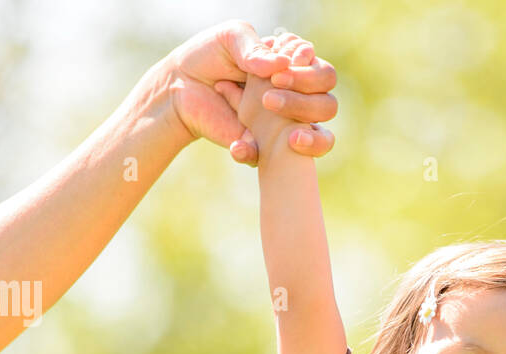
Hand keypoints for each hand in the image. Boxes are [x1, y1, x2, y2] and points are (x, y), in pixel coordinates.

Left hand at [162, 21, 337, 163]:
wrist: (178, 86)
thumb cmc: (208, 56)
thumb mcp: (230, 39)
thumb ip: (255, 48)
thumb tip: (282, 66)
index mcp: (293, 70)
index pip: (324, 75)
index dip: (310, 73)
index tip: (285, 67)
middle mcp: (295, 98)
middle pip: (327, 105)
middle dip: (304, 99)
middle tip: (268, 95)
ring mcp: (282, 127)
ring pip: (320, 137)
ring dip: (298, 122)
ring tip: (265, 107)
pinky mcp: (263, 149)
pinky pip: (276, 162)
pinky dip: (255, 152)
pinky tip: (239, 142)